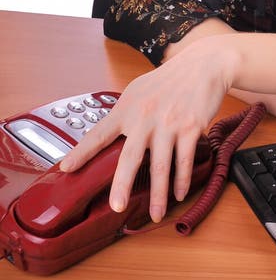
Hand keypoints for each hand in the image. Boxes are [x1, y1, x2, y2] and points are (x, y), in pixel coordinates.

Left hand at [59, 39, 233, 221]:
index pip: (99, 133)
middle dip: (123, 185)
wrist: (203, 66)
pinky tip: (179, 194)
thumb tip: (111, 133)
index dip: (82, 152)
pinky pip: (184, 161)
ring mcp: (169, 124)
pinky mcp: (190, 128)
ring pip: (161, 166)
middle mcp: (145, 117)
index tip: (67, 168)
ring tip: (155, 213)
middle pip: (131, 157)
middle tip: (117, 206)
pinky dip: (181, 181)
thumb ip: (125, 113)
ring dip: (158, 194)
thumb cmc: (169, 79)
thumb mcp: (138, 90)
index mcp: (128, 108)